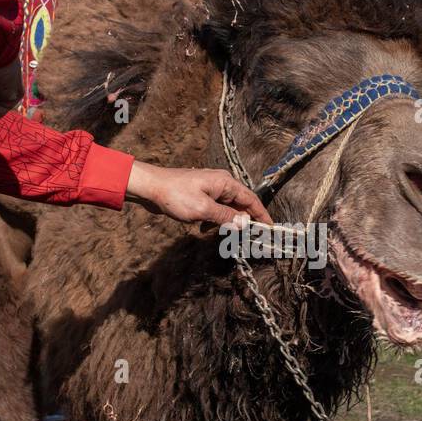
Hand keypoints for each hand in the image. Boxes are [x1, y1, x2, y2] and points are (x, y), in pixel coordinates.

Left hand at [125, 162, 272, 225]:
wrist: (151, 187)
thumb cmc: (175, 195)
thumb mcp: (203, 209)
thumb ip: (225, 217)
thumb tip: (243, 223)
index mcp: (225, 183)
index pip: (251, 199)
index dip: (262, 214)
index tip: (270, 227)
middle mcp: (221, 184)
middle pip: (240, 204)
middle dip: (243, 221)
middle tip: (247, 237)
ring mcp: (210, 189)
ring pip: (227, 208)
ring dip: (225, 222)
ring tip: (221, 233)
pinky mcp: (201, 195)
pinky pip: (214, 209)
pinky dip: (213, 220)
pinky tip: (204, 228)